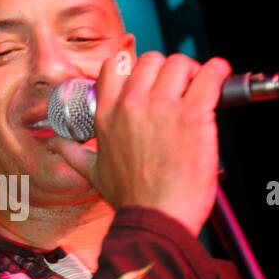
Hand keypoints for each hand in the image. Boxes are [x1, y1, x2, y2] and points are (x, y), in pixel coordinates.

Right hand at [50, 50, 232, 237]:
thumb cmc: (130, 200)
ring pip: (179, 63)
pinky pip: (210, 74)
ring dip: (193, 72)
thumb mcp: (94, 174)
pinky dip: (218, 71)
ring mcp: (162, 107)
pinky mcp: (192, 114)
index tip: (149, 80)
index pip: (116, 65)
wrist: (156, 219)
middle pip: (152, 60)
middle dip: (168, 71)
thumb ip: (75, 154)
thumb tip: (58, 145)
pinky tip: (220, 78)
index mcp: (108, 114)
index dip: (135, 67)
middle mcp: (132, 104)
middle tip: (179, 89)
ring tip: (199, 89)